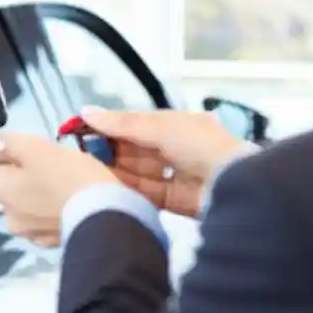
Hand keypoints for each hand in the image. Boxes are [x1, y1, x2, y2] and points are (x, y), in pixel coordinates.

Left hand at [0, 133, 117, 247]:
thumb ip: (11, 142)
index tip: (44, 152)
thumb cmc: (67, 175)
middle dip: (31, 177)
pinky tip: (73, 205)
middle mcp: (8, 216)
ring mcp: (30, 233)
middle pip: (16, 187)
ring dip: (43, 196)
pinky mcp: (53, 244)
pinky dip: (56, 213)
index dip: (22, 153)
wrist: (103, 216)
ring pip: (33, 205)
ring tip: (68, 186)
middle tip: (58, 167)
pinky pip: (49, 221)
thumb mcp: (37, 148)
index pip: (1, 163)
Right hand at [80, 108, 247, 217]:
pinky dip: (128, 189)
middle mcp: (178, 148)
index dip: (109, 126)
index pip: (136, 124)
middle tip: (78, 153)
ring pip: (139, 172)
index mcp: (178, 125)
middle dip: (109, 150)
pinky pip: (147, 193)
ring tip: (86, 169)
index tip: (80, 130)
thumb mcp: (160, 126)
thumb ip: (123, 123)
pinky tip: (106, 185)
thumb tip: (86, 112)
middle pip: (136, 149)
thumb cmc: (199, 145)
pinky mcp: (177, 200)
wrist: (234, 183)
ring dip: (116, 170)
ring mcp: (178, 175)